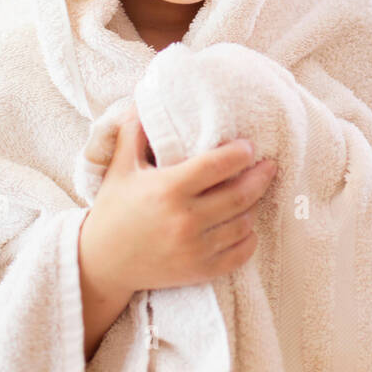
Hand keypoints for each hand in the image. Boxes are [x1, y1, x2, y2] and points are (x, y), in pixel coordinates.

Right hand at [80, 107, 277, 294]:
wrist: (101, 264)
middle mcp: (185, 220)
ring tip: (252, 193)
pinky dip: (249, 238)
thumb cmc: (113, 210)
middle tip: (269, 166)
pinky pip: (241, 254)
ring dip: (253, 206)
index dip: (240, 153)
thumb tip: (143, 100)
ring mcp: (194, 249)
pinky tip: (246, 225)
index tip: (248, 147)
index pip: (218, 165)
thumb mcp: (120, 167)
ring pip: (244, 222)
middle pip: (240, 194)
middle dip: (261, 176)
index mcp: (168, 189)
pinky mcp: (199, 271)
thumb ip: (134, 132)